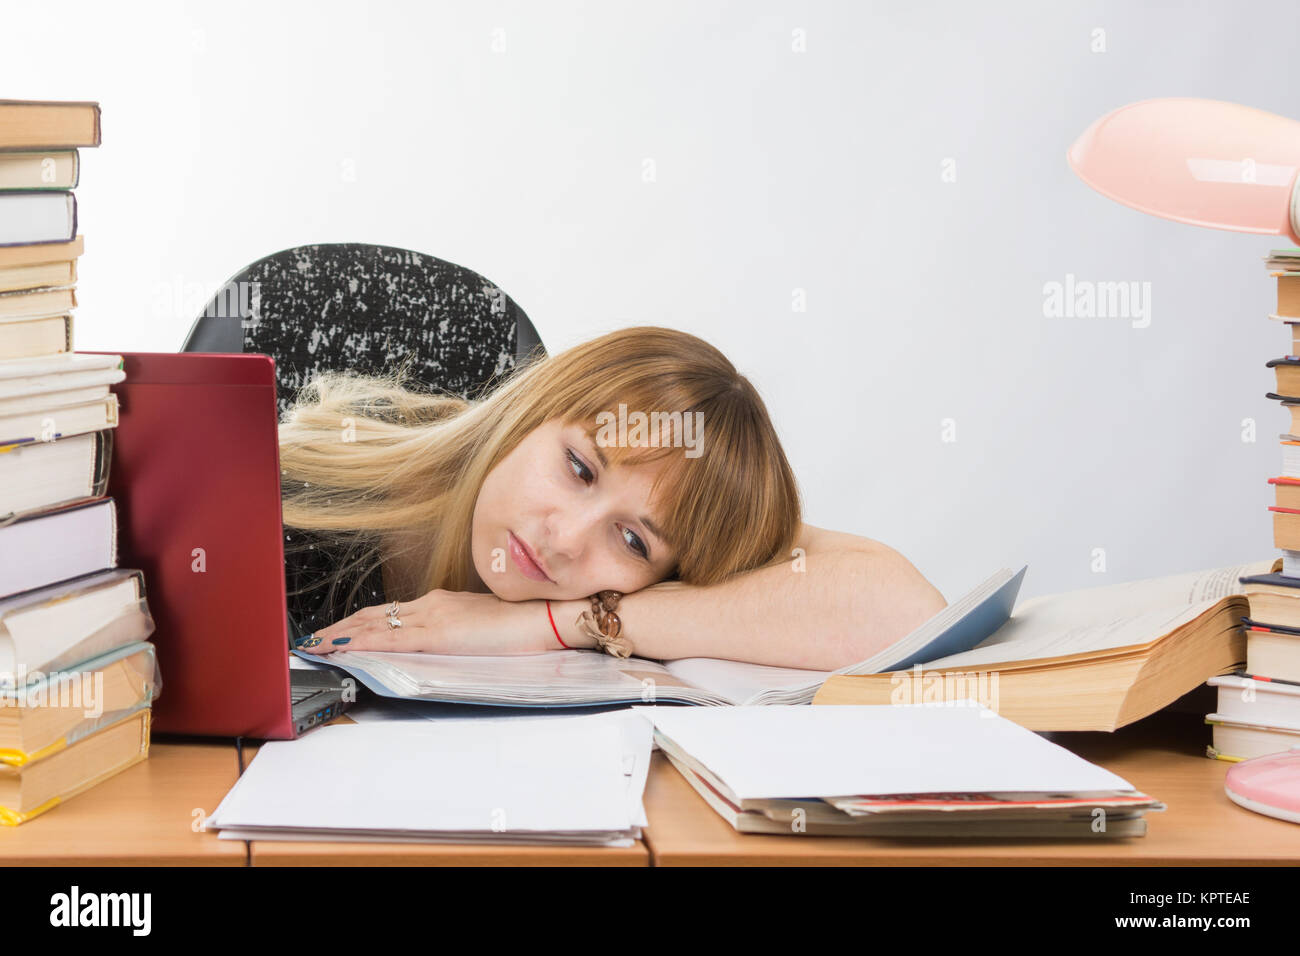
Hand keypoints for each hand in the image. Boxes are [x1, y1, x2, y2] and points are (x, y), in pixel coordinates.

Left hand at [294, 589, 550, 655]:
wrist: (547, 618)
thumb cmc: (525, 625)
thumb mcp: (484, 629)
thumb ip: (461, 633)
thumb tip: (448, 643)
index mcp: (444, 604)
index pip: (392, 612)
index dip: (362, 622)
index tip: (340, 631)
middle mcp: (432, 604)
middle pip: (375, 614)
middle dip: (342, 627)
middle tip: (315, 639)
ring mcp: (433, 615)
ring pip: (375, 623)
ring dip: (342, 634)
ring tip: (317, 644)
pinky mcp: (438, 632)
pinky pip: (390, 637)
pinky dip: (361, 642)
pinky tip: (343, 648)